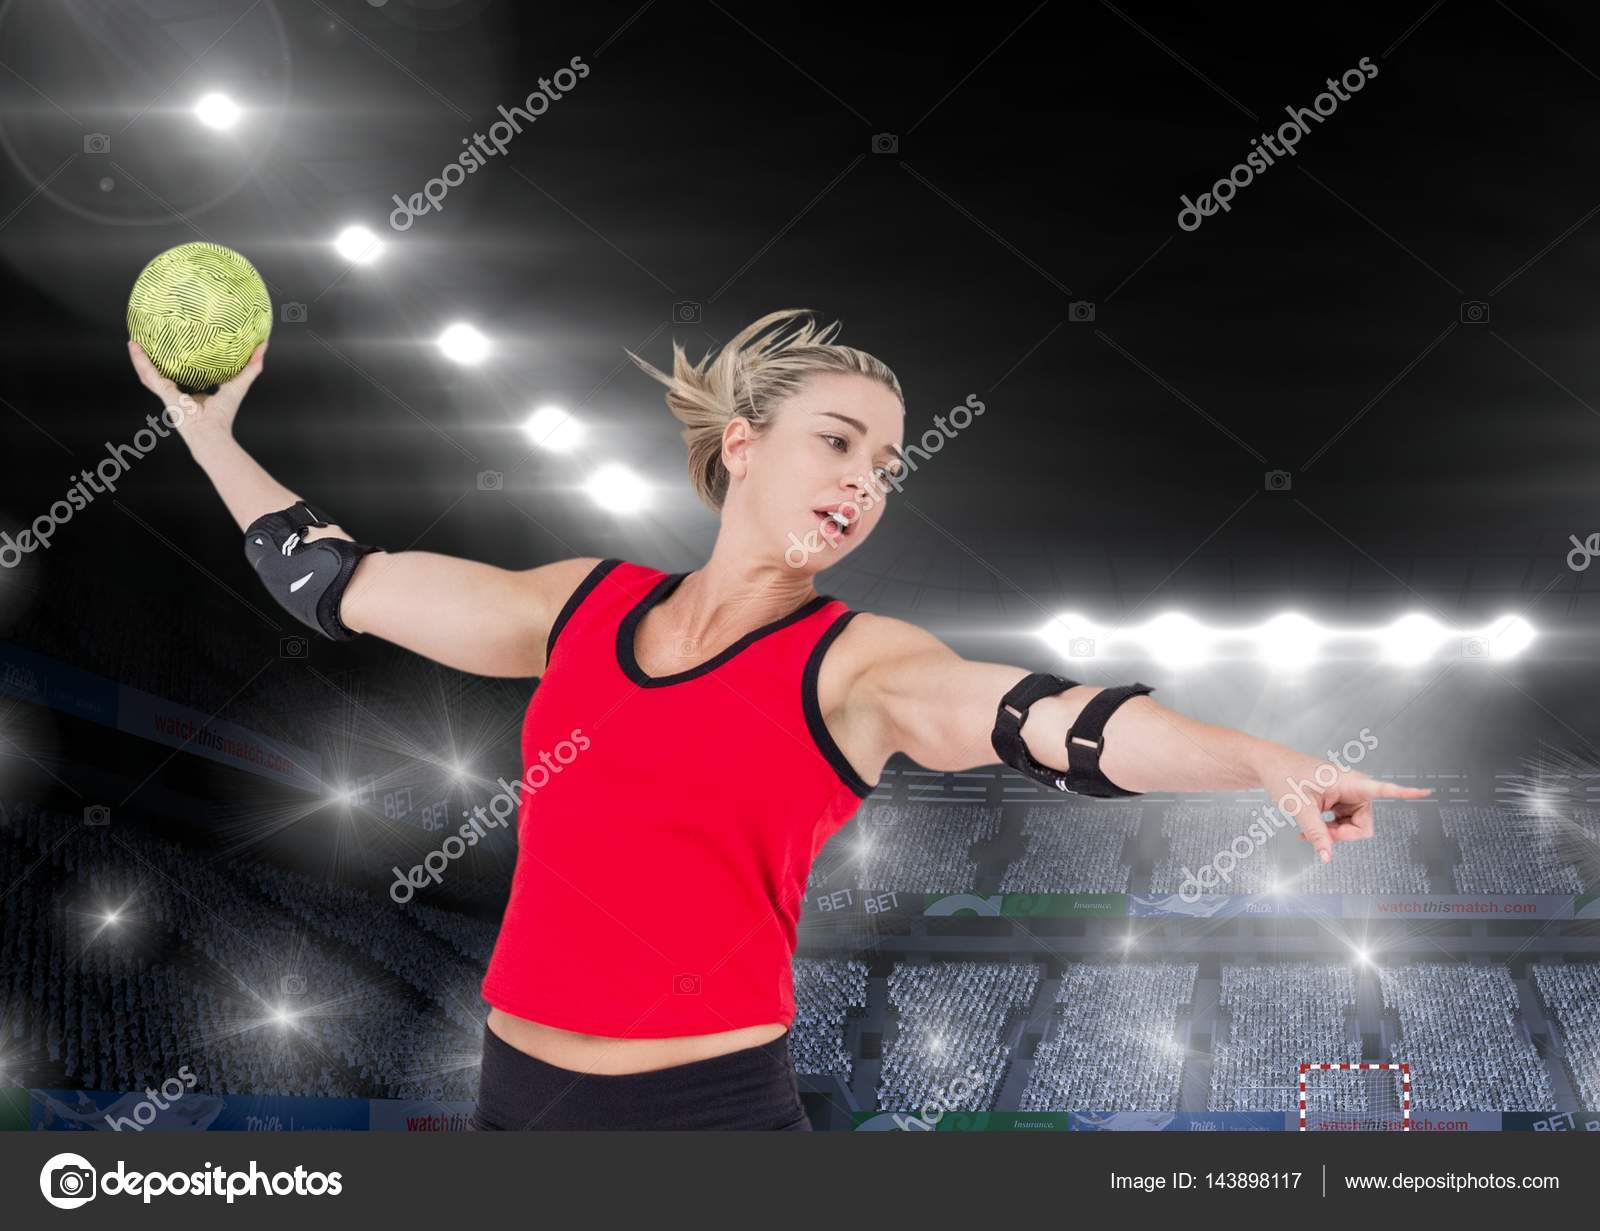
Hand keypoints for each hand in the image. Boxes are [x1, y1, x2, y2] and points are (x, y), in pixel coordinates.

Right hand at [128, 340, 265, 443]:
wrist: (212, 432)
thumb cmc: (224, 414)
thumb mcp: (238, 383)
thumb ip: (251, 366)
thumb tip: (263, 346)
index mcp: (190, 394)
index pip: (180, 377)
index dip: (175, 366)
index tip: (175, 351)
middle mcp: (176, 393)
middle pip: (160, 374)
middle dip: (151, 361)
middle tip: (145, 344)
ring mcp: (167, 394)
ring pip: (148, 373)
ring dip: (139, 359)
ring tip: (133, 342)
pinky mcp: (163, 392)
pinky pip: (148, 373)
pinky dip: (140, 361)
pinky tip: (134, 347)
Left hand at [1253, 749, 1432, 863]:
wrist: (1270, 766)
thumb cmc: (1284, 777)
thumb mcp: (1299, 808)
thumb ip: (1316, 833)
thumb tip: (1327, 857)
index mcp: (1348, 781)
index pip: (1382, 789)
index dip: (1405, 792)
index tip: (1427, 791)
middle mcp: (1353, 787)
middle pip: (1365, 823)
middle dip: (1344, 835)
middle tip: (1319, 836)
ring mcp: (1347, 794)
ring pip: (1354, 826)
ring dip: (1334, 834)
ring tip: (1309, 832)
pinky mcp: (1339, 800)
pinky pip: (1344, 822)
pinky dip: (1329, 829)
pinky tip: (1310, 832)